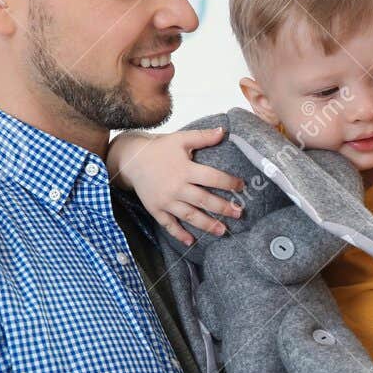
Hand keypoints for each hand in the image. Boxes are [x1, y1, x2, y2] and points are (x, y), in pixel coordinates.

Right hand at [107, 126, 245, 245]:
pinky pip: (168, 224)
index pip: (212, 178)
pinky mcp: (156, 209)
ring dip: (206, 224)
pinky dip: (179, 234)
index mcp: (185, 169)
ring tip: (222, 231)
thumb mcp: (180, 139)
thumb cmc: (159, 149)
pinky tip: (191, 241)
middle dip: (223, 208)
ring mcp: (165, 200)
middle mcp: (176, 187)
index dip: (229, 182)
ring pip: (189, 215)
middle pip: (204, 200)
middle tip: (239, 214)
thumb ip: (202, 137)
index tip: (241, 187)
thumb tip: (223, 131)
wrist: (131, 159)